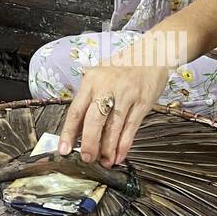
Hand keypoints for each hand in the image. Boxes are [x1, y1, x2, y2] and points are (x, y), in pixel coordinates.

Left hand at [57, 44, 170, 165]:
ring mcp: (126, 94)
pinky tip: (119, 155)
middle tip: (87, 159)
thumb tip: (80, 130)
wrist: (152, 53)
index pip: (76, 111)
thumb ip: (90, 99)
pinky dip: (124, 144)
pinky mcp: (142, 102)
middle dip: (89, 144)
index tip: (64, 150)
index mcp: (91, 81)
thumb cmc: (123, 67)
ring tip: (105, 162)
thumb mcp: (101, 76)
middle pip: (94, 120)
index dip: (68, 133)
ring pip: (113, 127)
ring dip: (108, 149)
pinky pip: (131, 127)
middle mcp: (107, 87)